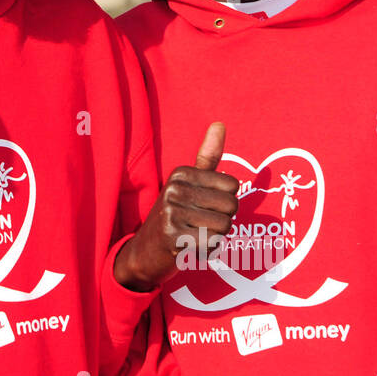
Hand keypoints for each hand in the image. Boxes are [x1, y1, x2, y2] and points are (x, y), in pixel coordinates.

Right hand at [114, 122, 239, 291]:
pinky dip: (207, 252)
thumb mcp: (188, 184)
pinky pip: (213, 244)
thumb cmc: (175, 216)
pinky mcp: (173, 237)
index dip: (224, 202)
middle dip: (222, 221)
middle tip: (198, 225)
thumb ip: (207, 157)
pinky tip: (190, 249)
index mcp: (181, 173)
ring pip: (224, 227)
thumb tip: (220, 123)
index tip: (202, 208)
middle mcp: (175, 188)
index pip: (233, 185)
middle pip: (232, 206)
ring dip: (215, 238)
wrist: (144, 252)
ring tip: (193, 236)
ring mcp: (172, 212)